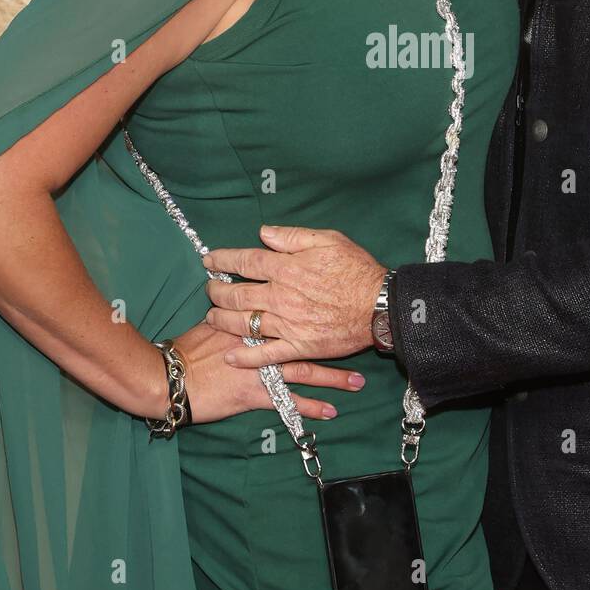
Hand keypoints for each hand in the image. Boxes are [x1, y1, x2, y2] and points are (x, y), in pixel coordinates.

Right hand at [163, 318, 365, 422]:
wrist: (172, 378)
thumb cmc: (189, 349)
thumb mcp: (212, 319)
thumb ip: (235, 306)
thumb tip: (249, 292)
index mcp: (253, 320)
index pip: (288, 308)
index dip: (315, 306)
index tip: (339, 305)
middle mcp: (262, 343)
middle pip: (305, 338)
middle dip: (335, 341)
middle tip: (360, 342)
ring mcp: (260, 370)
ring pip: (303, 371)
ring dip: (332, 377)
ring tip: (357, 381)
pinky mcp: (255, 395)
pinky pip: (288, 402)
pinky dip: (310, 407)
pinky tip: (330, 411)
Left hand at [201, 225, 384, 369]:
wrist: (380, 305)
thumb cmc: (356, 269)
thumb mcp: (328, 239)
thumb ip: (292, 236)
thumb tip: (263, 234)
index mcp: (287, 268)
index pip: (245, 262)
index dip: (223, 260)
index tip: (209, 259)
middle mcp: (281, 296)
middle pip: (237, 294)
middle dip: (216, 291)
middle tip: (209, 289)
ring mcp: (287, 324)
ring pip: (244, 323)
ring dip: (222, 320)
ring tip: (211, 316)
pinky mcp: (298, 346)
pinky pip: (265, 354)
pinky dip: (245, 355)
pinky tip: (231, 354)